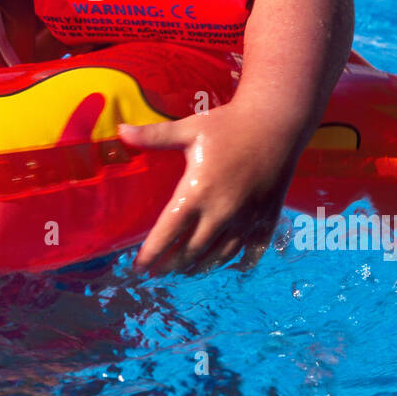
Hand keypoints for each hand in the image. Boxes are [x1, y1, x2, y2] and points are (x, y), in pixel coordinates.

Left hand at [117, 102, 298, 275]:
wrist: (276, 123)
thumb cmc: (228, 125)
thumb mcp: (188, 129)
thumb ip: (153, 136)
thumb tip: (120, 132)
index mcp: (197, 192)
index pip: (167, 233)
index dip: (151, 254)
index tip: (138, 268)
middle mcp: (220, 213)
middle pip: (190, 251)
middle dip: (171, 264)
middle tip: (158, 271)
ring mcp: (245, 219)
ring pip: (218, 256)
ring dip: (199, 267)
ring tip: (185, 272)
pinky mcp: (266, 219)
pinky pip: (250, 251)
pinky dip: (236, 263)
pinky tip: (227, 267)